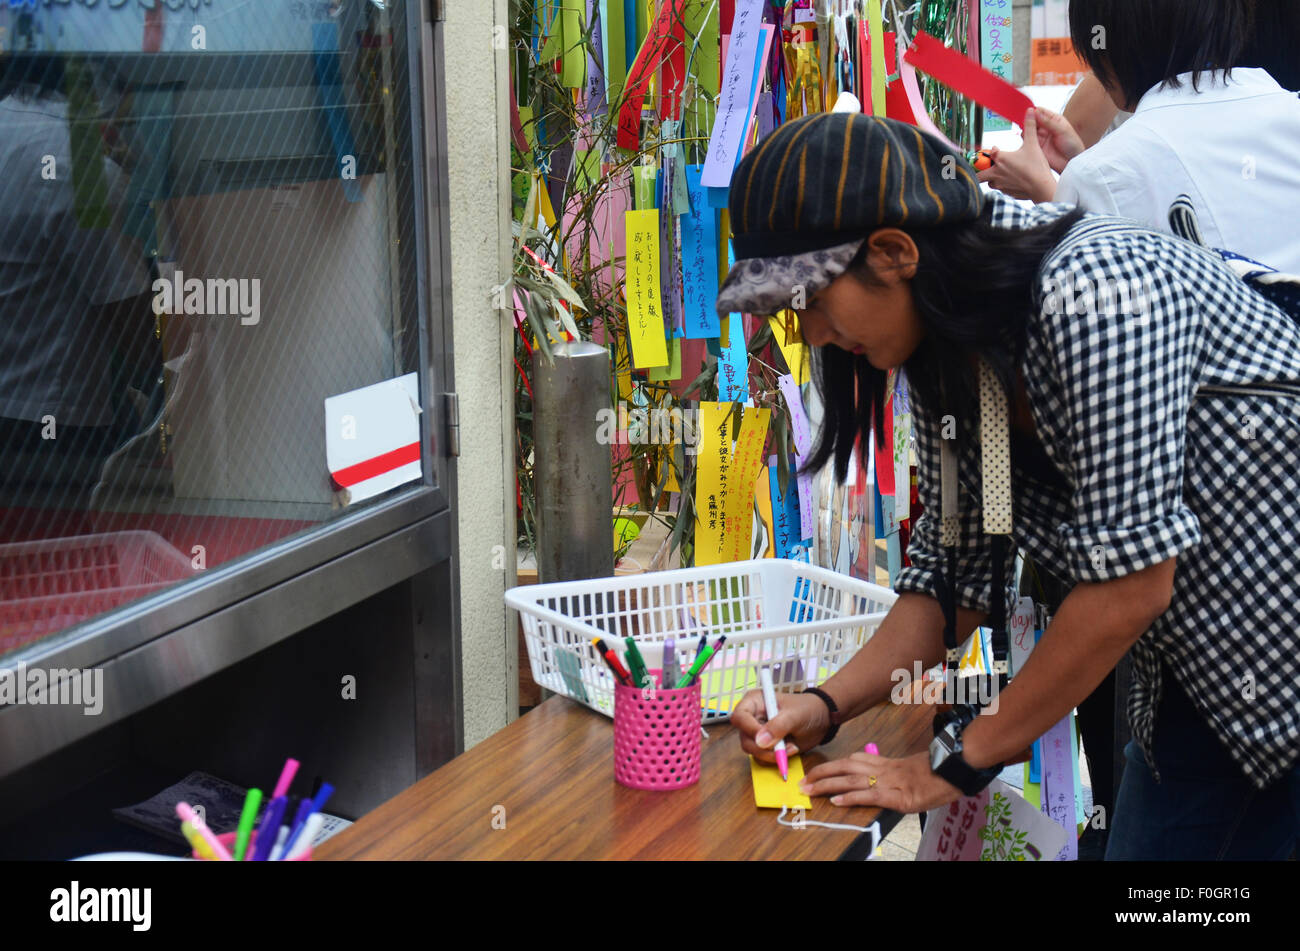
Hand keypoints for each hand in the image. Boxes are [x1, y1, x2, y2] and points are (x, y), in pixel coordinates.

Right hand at [730, 689, 829, 762]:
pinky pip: (762, 758)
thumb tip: (760, 740)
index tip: (765, 739)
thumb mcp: (794, 715)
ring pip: (752, 751)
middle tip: (781, 750)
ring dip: (771, 755)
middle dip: (763, 748)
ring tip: (791, 748)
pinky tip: (790, 749)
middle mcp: (752, 718)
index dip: (749, 730)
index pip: (740, 717)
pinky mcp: (765, 746)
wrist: (821, 719)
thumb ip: (778, 726)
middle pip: (744, 738)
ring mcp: (757, 733)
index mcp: (754, 702)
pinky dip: (776, 758)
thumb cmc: (807, 709)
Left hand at [800, 750, 964, 813]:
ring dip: (828, 784)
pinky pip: (871, 795)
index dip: (831, 766)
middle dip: (822, 773)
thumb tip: (871, 781)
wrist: (955, 770)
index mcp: (885, 762)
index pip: (852, 760)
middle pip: (846, 767)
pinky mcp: (899, 797)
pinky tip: (838, 801)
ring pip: (853, 779)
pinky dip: (852, 798)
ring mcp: (890, 782)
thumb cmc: (934, 773)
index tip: (815, 771)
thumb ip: (888, 772)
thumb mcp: (907, 770)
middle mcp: (883, 769)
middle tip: (803, 780)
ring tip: (810, 789)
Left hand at [975, 108, 1061, 202]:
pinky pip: (1000, 190)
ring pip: (989, 183)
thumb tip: (1030, 111)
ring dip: (992, 178)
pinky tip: (1013, 181)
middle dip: (981, 170)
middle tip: (989, 166)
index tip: (994, 150)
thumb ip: (1030, 127)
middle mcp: (996, 173)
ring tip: (1002, 173)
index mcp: (1000, 159)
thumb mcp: (1033, 144)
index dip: (988, 153)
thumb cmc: (1036, 166)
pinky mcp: (1007, 193)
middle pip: (979, 174)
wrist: (1042, 187)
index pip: (986, 155)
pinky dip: (1003, 185)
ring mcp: (1000, 185)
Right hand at [1031, 105, 1085, 172]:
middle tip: (1025, 121)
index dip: (1033, 111)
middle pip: (1032, 119)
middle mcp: (1045, 127)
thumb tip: (1036, 112)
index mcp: (1053, 119)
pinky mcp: (1035, 146)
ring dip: (1025, 128)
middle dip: (1027, 119)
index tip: (1028, 112)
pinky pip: (1027, 140)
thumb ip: (1048, 122)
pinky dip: (1024, 138)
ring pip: (1028, 129)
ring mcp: (1039, 136)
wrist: (1071, 162)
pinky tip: (1025, 138)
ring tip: (1025, 130)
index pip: (1040, 111)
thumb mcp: (1062, 130)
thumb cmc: (1072, 145)